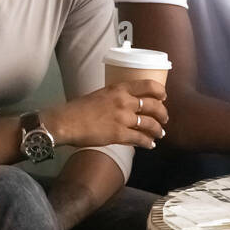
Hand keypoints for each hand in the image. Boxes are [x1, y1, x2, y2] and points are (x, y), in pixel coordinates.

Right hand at [44, 79, 169, 149]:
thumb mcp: (100, 95)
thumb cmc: (78, 109)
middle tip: (165, 119)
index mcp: (118, 89)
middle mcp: (124, 101)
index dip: (160, 91)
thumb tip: (125, 105)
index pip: (147, 85)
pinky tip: (150, 145)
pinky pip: (140, 139)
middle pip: (153, 105)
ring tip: (160, 134)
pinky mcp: (119, 134)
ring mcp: (123, 118)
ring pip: (150, 123)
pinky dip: (148, 143)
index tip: (164, 96)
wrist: (65, 122)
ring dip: (158, 130)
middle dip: (163, 113)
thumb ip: (115, 98)